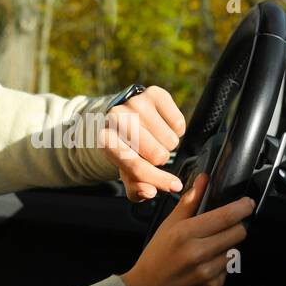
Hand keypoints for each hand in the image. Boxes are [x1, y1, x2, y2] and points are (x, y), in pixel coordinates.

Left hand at [98, 85, 185, 202]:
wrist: (125, 115)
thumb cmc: (127, 147)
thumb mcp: (127, 171)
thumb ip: (136, 188)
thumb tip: (150, 192)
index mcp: (106, 139)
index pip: (136, 166)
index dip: (157, 179)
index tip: (174, 186)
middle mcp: (117, 117)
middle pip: (157, 155)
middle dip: (160, 159)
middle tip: (152, 153)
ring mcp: (136, 102)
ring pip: (170, 141)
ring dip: (167, 145)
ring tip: (155, 139)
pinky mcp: (155, 93)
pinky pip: (179, 123)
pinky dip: (175, 130)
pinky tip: (162, 126)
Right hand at [120, 173, 252, 285]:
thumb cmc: (155, 259)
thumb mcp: (167, 226)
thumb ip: (188, 203)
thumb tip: (203, 180)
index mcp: (186, 233)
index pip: (227, 216)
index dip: (243, 207)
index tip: (247, 203)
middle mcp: (198, 253)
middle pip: (238, 233)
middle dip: (236, 227)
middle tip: (225, 228)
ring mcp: (207, 273)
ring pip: (234, 252)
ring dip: (227, 248)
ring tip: (208, 250)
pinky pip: (227, 271)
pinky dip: (220, 267)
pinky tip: (204, 267)